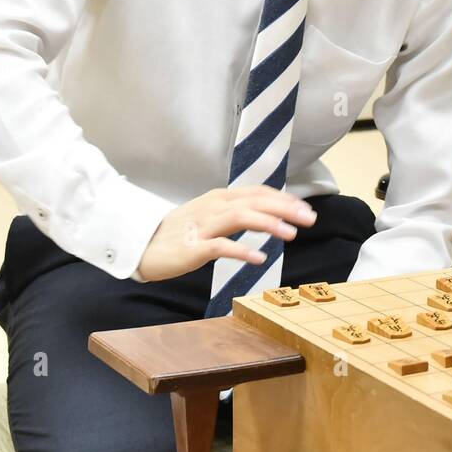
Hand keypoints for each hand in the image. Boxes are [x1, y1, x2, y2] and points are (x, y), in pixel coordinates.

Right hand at [133, 186, 318, 281]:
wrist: (141, 246)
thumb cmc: (179, 232)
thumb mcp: (211, 216)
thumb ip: (237, 213)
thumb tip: (269, 216)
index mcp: (220, 198)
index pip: (258, 193)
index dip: (284, 199)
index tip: (305, 209)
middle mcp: (214, 207)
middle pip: (255, 201)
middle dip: (286, 208)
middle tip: (310, 219)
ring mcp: (203, 226)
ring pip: (241, 217)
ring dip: (269, 224)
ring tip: (291, 234)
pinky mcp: (193, 247)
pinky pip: (221, 246)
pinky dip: (242, 250)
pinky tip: (259, 258)